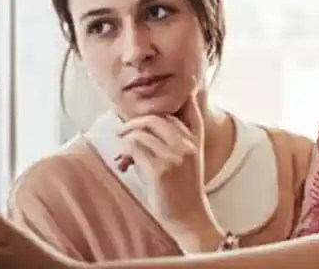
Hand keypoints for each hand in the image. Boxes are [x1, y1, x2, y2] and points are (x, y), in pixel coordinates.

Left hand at [115, 93, 224, 252]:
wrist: (189, 218)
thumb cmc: (183, 190)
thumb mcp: (188, 160)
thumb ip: (175, 140)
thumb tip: (142, 127)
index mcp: (196, 139)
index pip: (187, 107)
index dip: (169, 100)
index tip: (149, 102)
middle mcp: (187, 144)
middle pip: (156, 117)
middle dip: (135, 121)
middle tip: (122, 131)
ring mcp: (175, 156)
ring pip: (142, 130)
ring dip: (127, 137)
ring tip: (122, 148)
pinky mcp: (160, 169)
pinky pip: (135, 146)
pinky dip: (125, 149)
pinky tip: (124, 158)